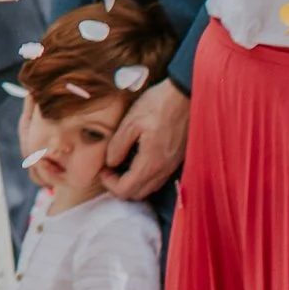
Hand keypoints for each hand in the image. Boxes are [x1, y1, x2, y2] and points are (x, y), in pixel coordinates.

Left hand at [102, 78, 190, 199]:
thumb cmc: (158, 105)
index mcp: (151, 162)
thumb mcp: (131, 122)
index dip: (109, 184)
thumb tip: (110, 163)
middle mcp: (163, 169)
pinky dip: (144, 177)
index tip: (102, 169)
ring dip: (132, 183)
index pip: (126, 190)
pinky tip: (136, 160)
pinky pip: (158, 178)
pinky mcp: (176, 159)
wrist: (186, 94)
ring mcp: (172, 166)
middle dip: (119, 186)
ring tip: (120, 165)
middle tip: (108, 170)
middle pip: (138, 194)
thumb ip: (118, 145)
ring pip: (149, 188)